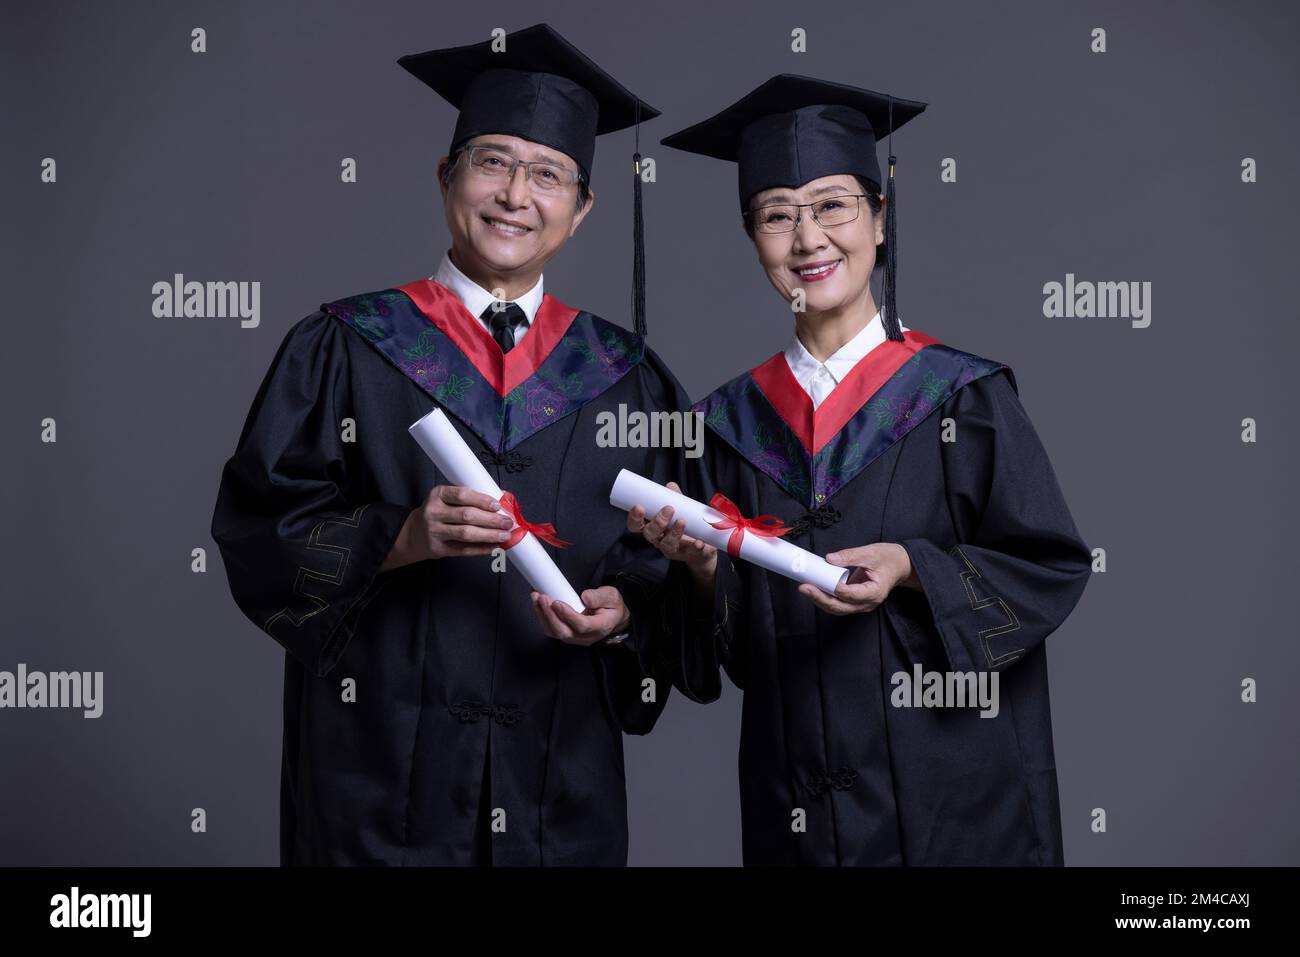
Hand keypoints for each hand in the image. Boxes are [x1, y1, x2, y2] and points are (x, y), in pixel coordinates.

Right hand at [382, 485, 514, 569]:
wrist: (412, 535)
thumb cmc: (436, 514)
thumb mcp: (444, 500)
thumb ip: (467, 501)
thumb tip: (499, 505)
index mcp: (437, 495)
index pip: (462, 495)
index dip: (482, 500)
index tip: (497, 506)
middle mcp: (433, 512)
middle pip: (467, 515)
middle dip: (491, 519)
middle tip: (508, 522)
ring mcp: (434, 532)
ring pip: (466, 534)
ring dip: (489, 535)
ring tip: (504, 535)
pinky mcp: (438, 549)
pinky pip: (464, 550)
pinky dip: (481, 549)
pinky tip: (494, 547)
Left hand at [531, 586, 630, 645]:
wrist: (612, 618)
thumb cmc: (612, 608)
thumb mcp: (612, 597)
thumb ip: (599, 597)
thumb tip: (585, 598)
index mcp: (600, 627)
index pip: (582, 625)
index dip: (568, 615)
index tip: (557, 602)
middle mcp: (586, 636)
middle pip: (563, 632)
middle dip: (549, 615)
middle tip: (542, 598)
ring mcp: (574, 638)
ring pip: (554, 632)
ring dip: (542, 615)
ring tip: (536, 597)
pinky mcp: (566, 634)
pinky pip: (551, 629)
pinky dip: (542, 617)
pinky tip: (538, 603)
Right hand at [625, 482, 717, 584]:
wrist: (705, 544)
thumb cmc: (686, 523)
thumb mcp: (681, 508)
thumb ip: (676, 498)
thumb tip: (671, 486)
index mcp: (652, 527)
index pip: (636, 526)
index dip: (634, 518)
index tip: (639, 507)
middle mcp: (659, 540)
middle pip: (651, 534)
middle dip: (658, 522)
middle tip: (669, 509)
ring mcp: (673, 549)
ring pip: (668, 544)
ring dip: (674, 533)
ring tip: (682, 521)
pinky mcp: (689, 555)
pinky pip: (691, 553)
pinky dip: (695, 547)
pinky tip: (699, 542)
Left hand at [798, 543, 917, 614]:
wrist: (900, 565)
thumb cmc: (888, 559)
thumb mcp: (871, 553)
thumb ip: (850, 556)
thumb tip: (830, 559)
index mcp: (875, 592)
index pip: (852, 594)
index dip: (837, 589)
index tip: (822, 581)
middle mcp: (867, 602)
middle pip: (840, 607)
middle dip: (820, 598)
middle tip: (804, 588)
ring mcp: (860, 604)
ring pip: (837, 608)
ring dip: (820, 600)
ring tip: (805, 589)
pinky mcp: (854, 601)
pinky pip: (838, 603)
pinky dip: (825, 598)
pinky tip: (814, 589)